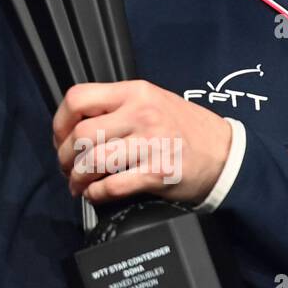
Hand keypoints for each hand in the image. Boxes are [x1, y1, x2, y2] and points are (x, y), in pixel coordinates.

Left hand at [53, 79, 232, 206]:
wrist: (227, 153)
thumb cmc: (187, 128)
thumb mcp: (152, 101)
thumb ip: (117, 107)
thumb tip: (76, 124)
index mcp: (135, 92)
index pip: (78, 98)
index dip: (60, 121)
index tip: (60, 137)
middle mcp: (141, 114)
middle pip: (81, 134)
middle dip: (65, 156)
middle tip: (67, 166)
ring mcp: (151, 143)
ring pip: (93, 160)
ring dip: (78, 177)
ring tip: (78, 184)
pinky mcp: (158, 172)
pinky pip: (113, 185)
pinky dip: (96, 193)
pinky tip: (96, 194)